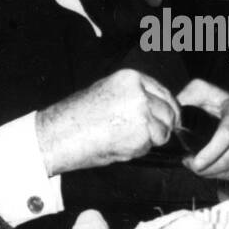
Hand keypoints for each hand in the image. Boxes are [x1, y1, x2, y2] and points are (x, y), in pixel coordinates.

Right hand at [36, 69, 180, 175]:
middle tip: (148, 136)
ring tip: (122, 140)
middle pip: (169, 111)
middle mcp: (139, 92)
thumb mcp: (104, 94)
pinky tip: (117, 146)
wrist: (58, 134)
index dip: (168, 108)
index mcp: (130, 78)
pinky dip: (138, 151)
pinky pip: (149, 146)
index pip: (163, 92)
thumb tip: (152, 109)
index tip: (170, 118)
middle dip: (163, 126)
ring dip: (149, 140)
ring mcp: (143, 113)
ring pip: (163, 131)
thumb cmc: (74, 118)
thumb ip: (130, 97)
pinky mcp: (141, 134)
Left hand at [177, 79, 228, 180]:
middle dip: (205, 167)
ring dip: (210, 172)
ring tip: (197, 163)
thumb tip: (171, 119)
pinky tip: (212, 166)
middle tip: (189, 163)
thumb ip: (184, 99)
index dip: (211, 152)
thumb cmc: (214, 100)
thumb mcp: (199, 91)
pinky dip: (222, 176)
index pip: (228, 134)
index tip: (195, 163)